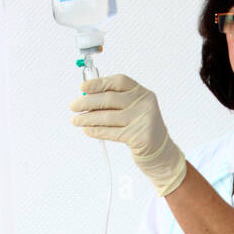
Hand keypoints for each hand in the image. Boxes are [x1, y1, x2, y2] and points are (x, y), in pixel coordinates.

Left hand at [69, 75, 186, 196]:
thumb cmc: (140, 127)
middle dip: (87, 102)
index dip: (99, 83)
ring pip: (107, 117)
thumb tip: (85, 97)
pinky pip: (111, 132)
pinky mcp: (138, 137)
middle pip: (110, 99)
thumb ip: (115, 101)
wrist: (160, 152)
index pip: (118, 82)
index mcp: (142, 92)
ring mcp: (142, 120)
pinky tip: (87, 130)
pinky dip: (96, 131)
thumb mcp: (133, 109)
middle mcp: (144, 104)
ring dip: (87, 118)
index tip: (83, 88)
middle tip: (73, 106)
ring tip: (75, 120)